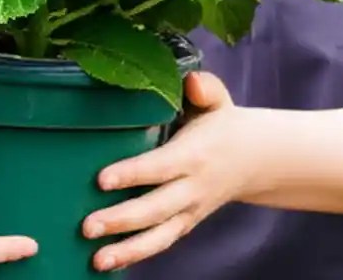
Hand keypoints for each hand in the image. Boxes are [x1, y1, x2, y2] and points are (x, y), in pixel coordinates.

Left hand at [83, 73, 255, 271]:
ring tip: (97, 260)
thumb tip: (191, 82)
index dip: (133, 174)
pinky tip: (108, 264)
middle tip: (87, 226)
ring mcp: (189, 211)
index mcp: (195, 155)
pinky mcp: (185, 224)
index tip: (102, 179)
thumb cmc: (222, 125)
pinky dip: (136, 256)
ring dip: (127, 250)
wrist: (254, 159)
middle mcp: (193, 188)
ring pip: (159, 236)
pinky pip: (161, 243)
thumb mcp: (218, 101)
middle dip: (122, 219)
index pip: (161, 167)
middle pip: (156, 209)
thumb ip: (206, 89)